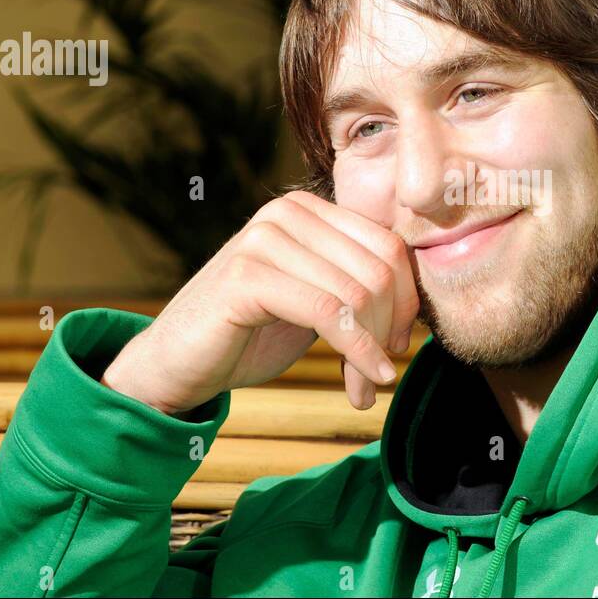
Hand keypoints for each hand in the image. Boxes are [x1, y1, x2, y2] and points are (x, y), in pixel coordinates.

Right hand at [100, 191, 418, 414]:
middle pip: (380, 269)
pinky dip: (356, 352)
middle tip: (379, 376)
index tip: (398, 345)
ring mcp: (265, 238)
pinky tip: (362, 383)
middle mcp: (288, 212)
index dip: (407, 301)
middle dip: (389, 331)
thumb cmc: (248, 335)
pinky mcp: (248, 275)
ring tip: (361, 389)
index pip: (390, 246)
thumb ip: (358, 289)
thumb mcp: (316, 303)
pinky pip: (329, 312)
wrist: (176, 363)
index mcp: (309, 210)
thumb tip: (421, 311)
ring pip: (359, 293)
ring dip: (370, 352)